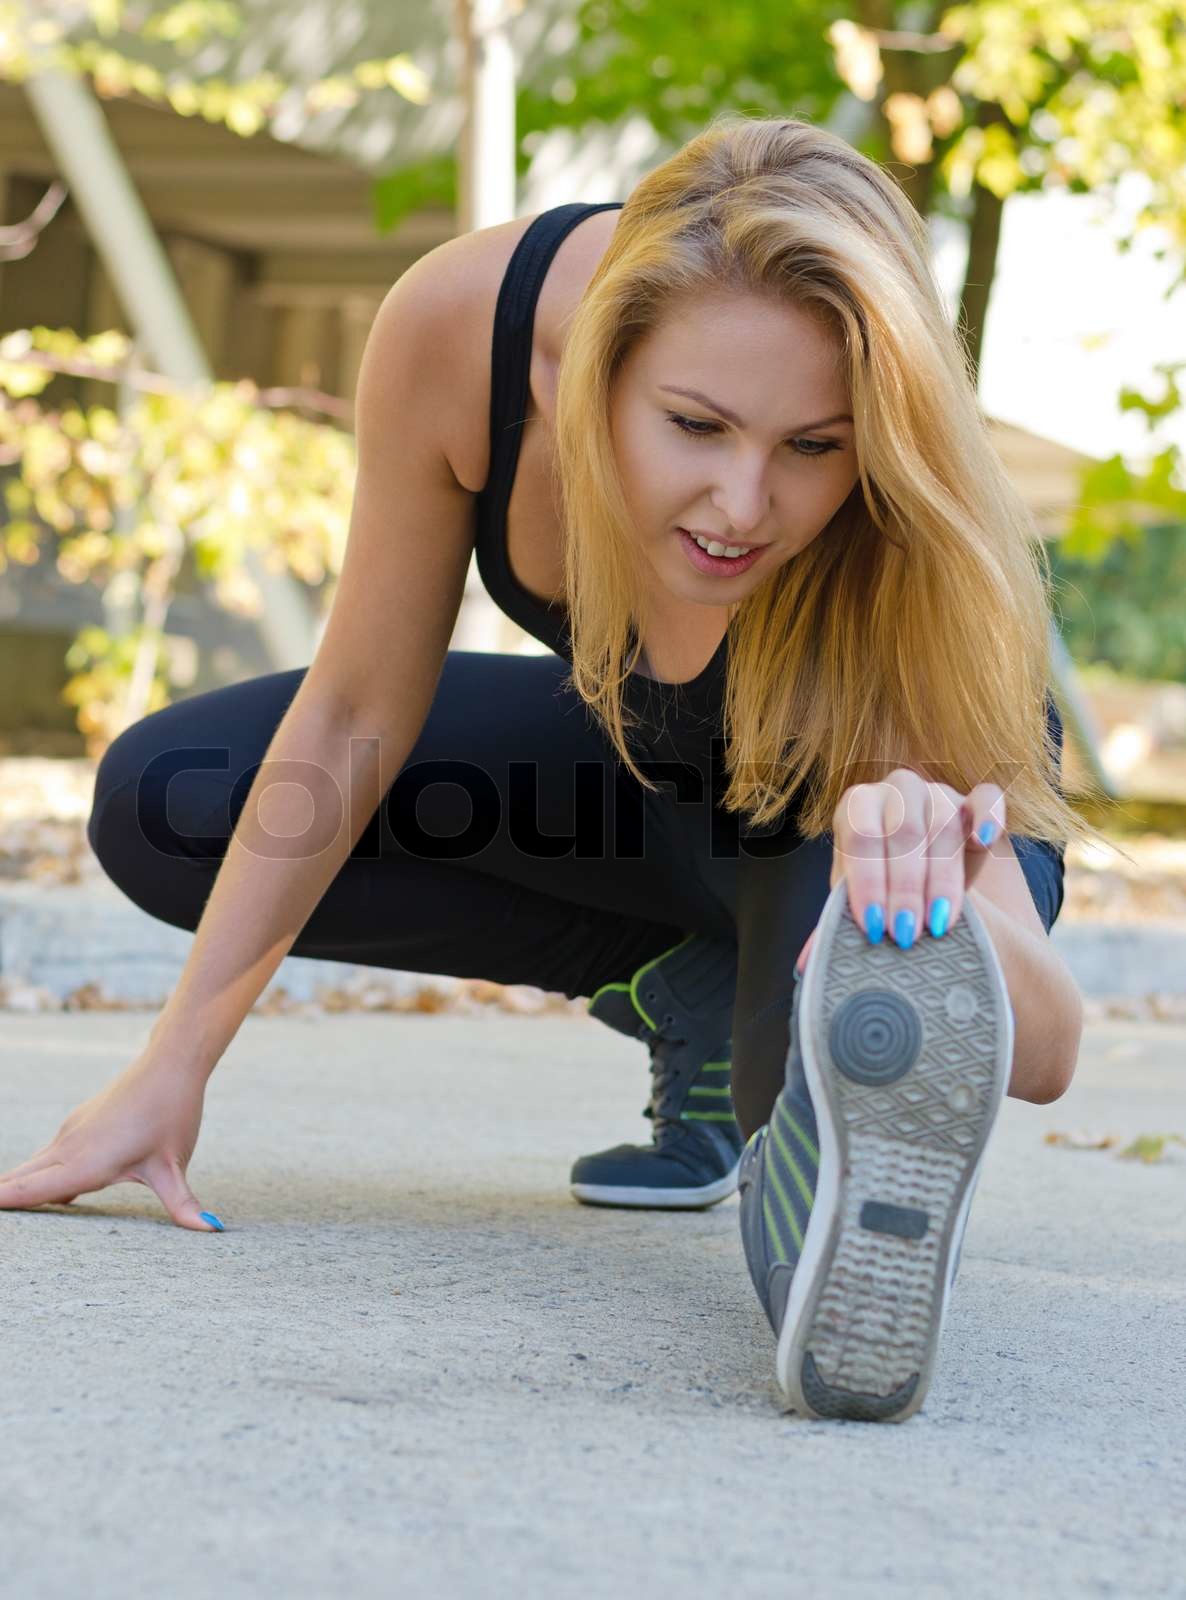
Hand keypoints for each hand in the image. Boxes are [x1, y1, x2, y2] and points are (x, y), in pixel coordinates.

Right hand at [0, 1049, 221, 1230]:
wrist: (170, 1064)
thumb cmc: (171, 1112)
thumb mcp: (174, 1164)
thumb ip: (182, 1204)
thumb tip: (212, 1230)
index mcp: (86, 1163)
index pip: (33, 1192)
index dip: (6, 1203)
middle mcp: (70, 1148)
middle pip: (22, 1179)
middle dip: (4, 1196)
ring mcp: (72, 1133)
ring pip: (34, 1166)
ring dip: (16, 1185)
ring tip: (4, 1200)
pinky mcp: (80, 1124)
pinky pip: (48, 1155)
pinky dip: (34, 1172)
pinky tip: (35, 1185)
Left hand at [796, 771, 1004, 972]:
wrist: (923, 863)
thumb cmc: (882, 879)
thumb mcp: (859, 896)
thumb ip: (836, 923)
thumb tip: (808, 966)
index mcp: (857, 806)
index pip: (861, 836)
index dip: (867, 882)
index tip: (872, 927)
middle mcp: (896, 791)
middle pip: (903, 831)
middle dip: (903, 889)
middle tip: (905, 935)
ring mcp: (937, 792)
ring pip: (943, 823)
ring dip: (941, 877)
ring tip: (938, 922)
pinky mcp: (975, 802)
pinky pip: (987, 798)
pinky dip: (989, 816)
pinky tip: (984, 841)